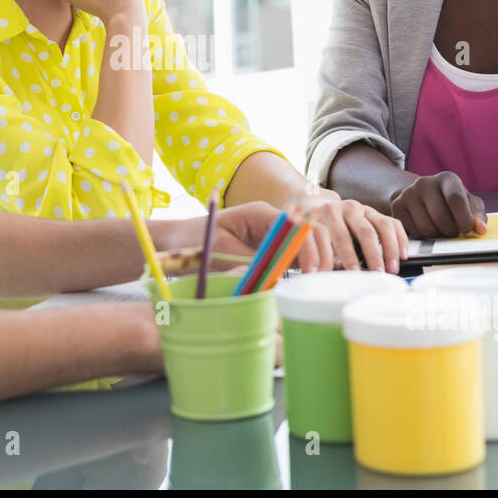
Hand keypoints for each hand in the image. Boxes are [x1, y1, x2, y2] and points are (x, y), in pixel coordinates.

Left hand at [205, 201, 323, 274]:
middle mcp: (270, 221)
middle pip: (308, 231)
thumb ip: (249, 260)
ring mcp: (271, 235)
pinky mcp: (268, 250)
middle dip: (319, 253)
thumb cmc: (194, 239)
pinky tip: (307, 284)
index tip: (310, 271)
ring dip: (314, 261)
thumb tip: (276, 274)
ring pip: (304, 245)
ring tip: (316, 285)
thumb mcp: (220, 250)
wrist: (178, 241)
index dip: (308, 247)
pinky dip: (302, 268)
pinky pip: (292, 257)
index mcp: (260, 213)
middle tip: (319, 280)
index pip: (296, 225)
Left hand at [298, 189, 408, 273]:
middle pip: (365, 232)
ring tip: (392, 268)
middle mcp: (348, 208)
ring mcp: (363, 209)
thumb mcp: (311, 240)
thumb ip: (320, 256)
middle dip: (373, 255)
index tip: (354, 272)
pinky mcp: (375, 212)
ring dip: (390, 249)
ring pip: (382, 227)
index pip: (341, 237)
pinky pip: (392, 224)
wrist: (316, 207)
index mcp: (329, 214)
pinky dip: (400, 239)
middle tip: (378, 273)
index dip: (348, 256)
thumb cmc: (315, 229)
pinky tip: (403, 254)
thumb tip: (323, 274)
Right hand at [390, 171, 485, 238]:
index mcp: (447, 178)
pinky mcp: (397, 206)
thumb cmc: (449, 201)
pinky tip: (426, 228)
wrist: (421, 195)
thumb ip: (477, 215)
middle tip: (453, 231)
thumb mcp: (467, 203)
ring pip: (426, 227)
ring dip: (437, 235)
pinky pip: (413, 232)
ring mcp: (408, 193)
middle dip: (450, 231)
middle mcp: (425, 182)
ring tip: (440, 229)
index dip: (464, 220)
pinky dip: (423, 236)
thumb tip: (479, 228)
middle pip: (440, 217)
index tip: (468, 230)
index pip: (456, 199)